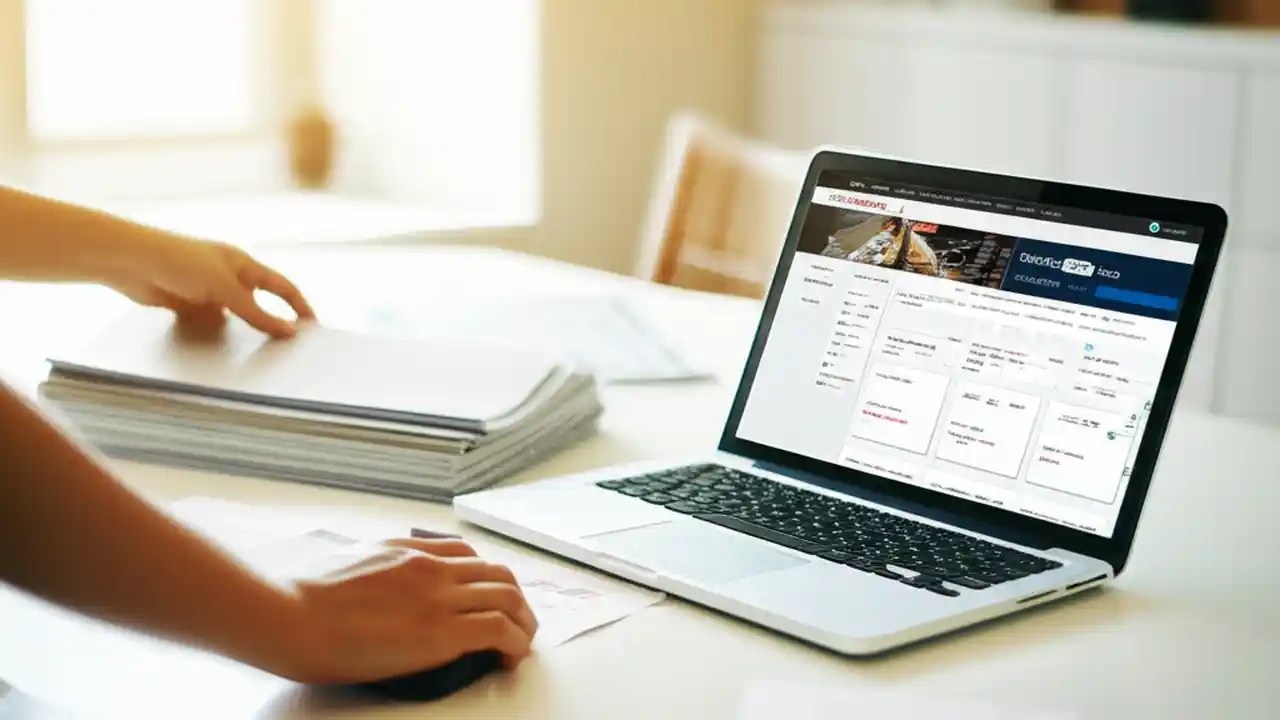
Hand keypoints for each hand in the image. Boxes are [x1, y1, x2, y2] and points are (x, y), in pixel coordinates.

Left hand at [108, 237, 313, 337]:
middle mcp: (228, 277)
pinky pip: (209, 324)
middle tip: (282, 348)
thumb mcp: (226, 289)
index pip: (281, 286)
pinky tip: (218, 349)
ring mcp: (207, 291)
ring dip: (239, 333)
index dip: (298, 305)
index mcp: (243, 264)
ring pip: (233, 318)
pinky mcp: (187, 304)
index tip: (312, 326)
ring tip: (250, 355)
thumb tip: (288, 331)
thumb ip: (257, 313)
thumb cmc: (180, 262)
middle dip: (269, 323)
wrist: (131, 262)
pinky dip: (215, 335)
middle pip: (258, 304)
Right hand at [277, 537, 537, 684]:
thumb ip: (376, 568)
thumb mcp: (348, 563)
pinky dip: (515, 643)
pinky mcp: (440, 633)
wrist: (289, 614)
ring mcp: (438, 598)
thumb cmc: (302, 597)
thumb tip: (380, 583)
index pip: (466, 554)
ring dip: (523, 621)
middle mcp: (431, 569)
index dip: (487, 577)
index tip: (490, 595)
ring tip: (522, 642)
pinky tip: (512, 658)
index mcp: (408, 551)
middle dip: (515, 598)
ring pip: (507, 598)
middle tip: (518, 620)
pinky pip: (498, 631)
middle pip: (497, 574)